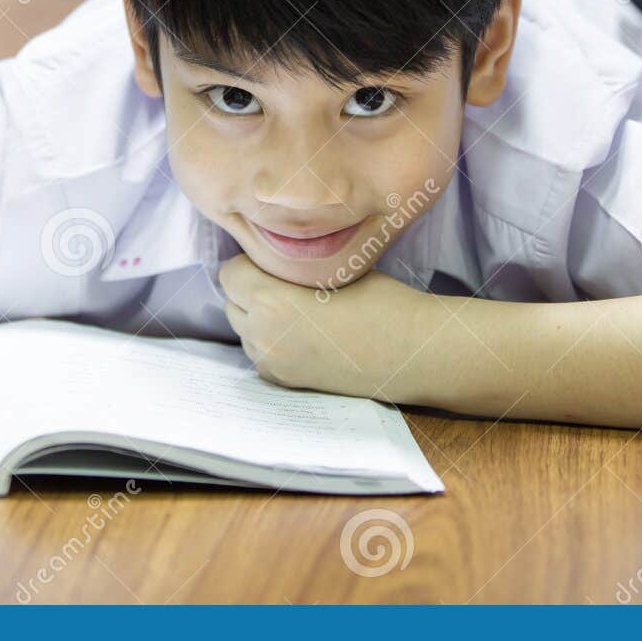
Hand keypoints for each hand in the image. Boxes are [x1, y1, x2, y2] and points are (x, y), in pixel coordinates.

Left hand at [217, 254, 430, 401]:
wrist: (411, 351)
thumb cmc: (380, 301)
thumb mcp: (331, 270)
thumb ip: (292, 267)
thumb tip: (270, 259)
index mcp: (270, 300)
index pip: (229, 273)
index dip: (250, 264)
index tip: (273, 262)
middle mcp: (263, 334)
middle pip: (232, 302)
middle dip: (251, 290)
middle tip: (285, 284)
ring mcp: (273, 363)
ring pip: (244, 330)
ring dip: (258, 318)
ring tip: (297, 310)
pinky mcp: (286, 382)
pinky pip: (261, 355)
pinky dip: (272, 342)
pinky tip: (304, 335)